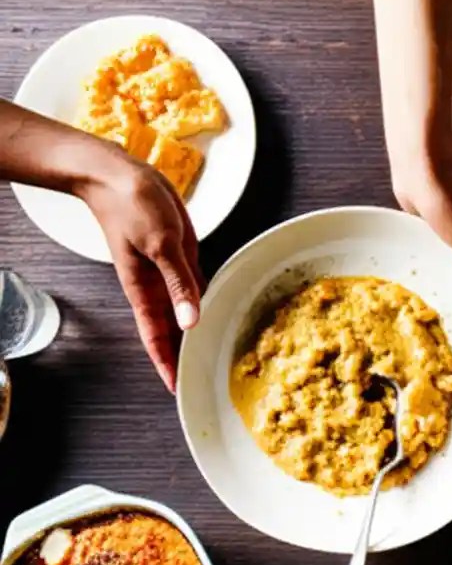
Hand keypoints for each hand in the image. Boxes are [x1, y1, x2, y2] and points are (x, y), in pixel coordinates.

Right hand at [74, 152, 203, 392]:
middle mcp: (157, 287)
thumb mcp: (161, 245)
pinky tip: (218, 313)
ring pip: (186, 311)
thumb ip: (179, 283)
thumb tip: (191, 321)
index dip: (166, 364)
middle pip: (172, 331)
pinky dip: (204, 302)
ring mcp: (169, 272)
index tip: (176, 389)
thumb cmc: (132, 206)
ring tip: (215, 355)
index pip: (156, 337)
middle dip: (184, 356)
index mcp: (145, 290)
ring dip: (197, 330)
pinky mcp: (180, 257)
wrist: (120, 175)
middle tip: (202, 381)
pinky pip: (195, 287)